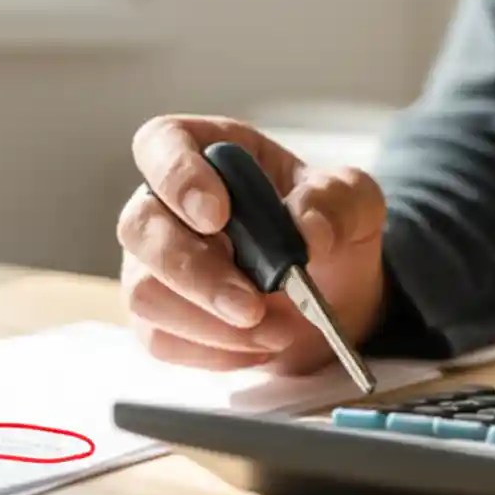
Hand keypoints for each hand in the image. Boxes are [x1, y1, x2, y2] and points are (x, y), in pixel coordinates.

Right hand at [118, 115, 386, 372]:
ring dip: (211, 322)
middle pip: (140, 227)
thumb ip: (336, 203)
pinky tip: (258, 346)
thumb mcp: (355, 203)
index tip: (216, 215)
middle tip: (251, 305)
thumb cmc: (331, 232)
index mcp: (211, 153)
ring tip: (276, 330)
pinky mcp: (158, 317)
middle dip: (196, 272)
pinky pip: (160, 338)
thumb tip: (307, 230)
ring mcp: (155, 263)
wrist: (335, 297)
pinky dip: (214, 351)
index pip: (161, 143)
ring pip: (144, 291)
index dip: (176, 176)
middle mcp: (168, 204)